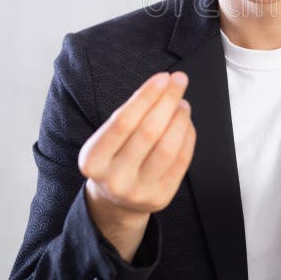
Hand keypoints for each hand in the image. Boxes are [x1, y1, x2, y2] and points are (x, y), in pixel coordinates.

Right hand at [77, 71, 196, 260]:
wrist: (115, 201)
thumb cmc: (113, 158)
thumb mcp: (107, 138)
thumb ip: (130, 114)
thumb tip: (162, 86)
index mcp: (93, 160)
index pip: (123, 121)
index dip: (146, 96)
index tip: (163, 77)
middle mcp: (114, 179)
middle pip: (149, 132)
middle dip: (168, 101)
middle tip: (179, 82)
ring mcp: (139, 191)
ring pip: (168, 147)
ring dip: (180, 119)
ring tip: (182, 103)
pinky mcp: (161, 197)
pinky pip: (181, 162)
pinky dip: (187, 136)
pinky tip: (186, 123)